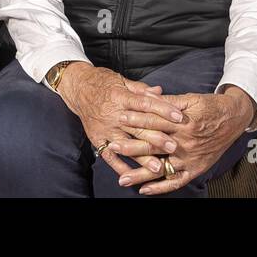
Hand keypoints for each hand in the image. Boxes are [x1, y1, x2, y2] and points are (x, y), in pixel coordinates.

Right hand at [58, 64, 184, 179]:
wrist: (77, 87)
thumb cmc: (102, 82)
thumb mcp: (122, 80)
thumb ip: (141, 89)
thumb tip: (160, 91)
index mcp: (121, 97)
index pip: (145, 104)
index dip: (163, 110)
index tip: (179, 117)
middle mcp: (113, 114)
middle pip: (138, 127)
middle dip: (157, 137)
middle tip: (174, 146)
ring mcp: (105, 129)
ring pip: (126, 145)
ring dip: (142, 157)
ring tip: (158, 167)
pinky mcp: (97, 139)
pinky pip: (109, 156)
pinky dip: (120, 167)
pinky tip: (132, 176)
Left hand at [118, 88, 256, 194]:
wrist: (234, 118)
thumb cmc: (210, 106)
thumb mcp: (190, 99)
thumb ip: (168, 101)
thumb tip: (147, 96)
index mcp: (182, 124)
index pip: (154, 122)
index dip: (136, 120)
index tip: (119, 119)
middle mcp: (184, 143)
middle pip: (154, 146)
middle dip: (131, 148)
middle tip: (112, 147)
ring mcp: (189, 158)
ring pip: (162, 168)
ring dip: (141, 174)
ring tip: (122, 179)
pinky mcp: (195, 169)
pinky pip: (176, 181)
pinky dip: (161, 187)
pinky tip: (145, 190)